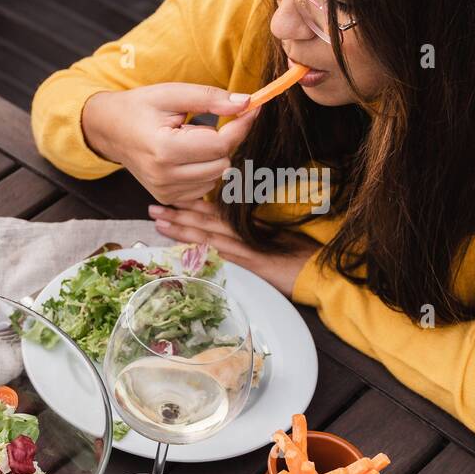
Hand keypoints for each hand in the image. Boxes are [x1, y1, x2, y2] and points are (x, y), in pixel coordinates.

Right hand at [82, 84, 257, 204]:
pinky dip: (205, 170)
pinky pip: (204, 187)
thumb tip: (246, 103)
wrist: (109, 130)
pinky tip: (188, 156)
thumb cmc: (139, 108)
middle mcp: (164, 176)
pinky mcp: (167, 197)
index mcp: (164, 149)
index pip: (220, 144)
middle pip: (222, 162)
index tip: (252, 108)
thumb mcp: (171, 93)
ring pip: (217, 176)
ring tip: (192, 140)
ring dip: (215, 156)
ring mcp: (164, 191)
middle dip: (225, 141)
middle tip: (211, 123)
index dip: (242, 125)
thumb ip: (210, 98)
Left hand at [149, 198, 319, 297]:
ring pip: (209, 233)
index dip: (192, 206)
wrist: (321, 273)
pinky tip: (184, 244)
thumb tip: (233, 226)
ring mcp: (247, 247)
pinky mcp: (251, 262)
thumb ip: (254, 230)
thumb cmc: (303, 256)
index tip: (171, 200)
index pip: (216, 211)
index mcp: (250, 224)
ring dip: (182, 227)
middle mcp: (245, 232)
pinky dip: (202, 247)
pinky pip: (222, 251)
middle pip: (206, 219)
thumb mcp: (276, 237)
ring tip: (159, 222)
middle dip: (178, 213)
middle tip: (153, 208)